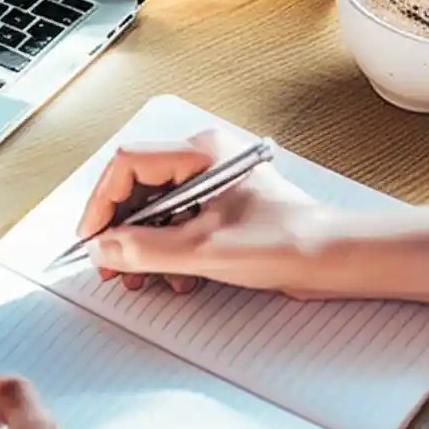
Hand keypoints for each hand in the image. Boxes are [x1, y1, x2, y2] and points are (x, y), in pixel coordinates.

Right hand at [78, 129, 333, 296]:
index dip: (102, 203)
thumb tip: (103, 247)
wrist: (336, 258)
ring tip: (142, 276)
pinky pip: (173, 222)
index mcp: (200, 152)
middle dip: (120, 230)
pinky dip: (165, 250)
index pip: (127, 165)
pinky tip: (173, 276)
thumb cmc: (290, 240)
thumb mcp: (204, 250)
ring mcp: (210, 183)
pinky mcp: (217, 207)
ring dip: (142, 246)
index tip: (92, 237)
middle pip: (136, 188)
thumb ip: (144, 249)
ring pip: (152, 209)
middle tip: (110, 263)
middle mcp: (202, 160)